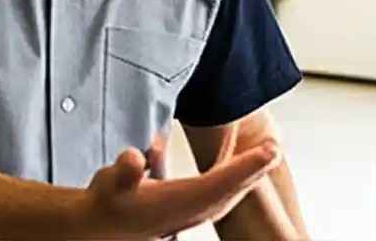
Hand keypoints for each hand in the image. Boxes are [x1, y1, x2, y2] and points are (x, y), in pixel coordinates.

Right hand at [84, 134, 280, 238]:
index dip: (245, 167)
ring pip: (228, 196)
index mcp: (176, 204)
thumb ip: (123, 171)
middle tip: (275, 149)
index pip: (220, 182)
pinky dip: (235, 183)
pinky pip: (220, 197)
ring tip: (268, 157)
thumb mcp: (109, 183)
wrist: (99, 227)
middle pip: (231, 190)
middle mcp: (188, 213)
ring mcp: (190, 216)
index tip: (268, 152)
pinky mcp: (188, 214)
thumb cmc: (108, 202)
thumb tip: (134, 158)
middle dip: (254, 170)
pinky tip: (244, 172)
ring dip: (249, 177)